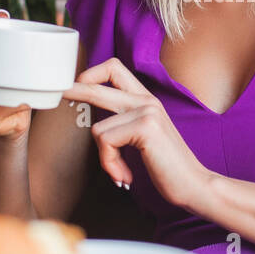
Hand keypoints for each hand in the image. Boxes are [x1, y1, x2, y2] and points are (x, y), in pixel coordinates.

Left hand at [63, 58, 213, 210]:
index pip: (115, 68)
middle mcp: (147, 100)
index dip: (92, 73)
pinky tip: (125, 176)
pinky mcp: (146, 127)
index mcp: (147, 100)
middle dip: (74, 90)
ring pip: (99, 128)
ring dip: (105, 157)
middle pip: (100, 84)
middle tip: (60, 94)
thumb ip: (125, 122)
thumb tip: (97, 122)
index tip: (78, 84)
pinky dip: (110, 164)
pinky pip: (107, 142)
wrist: (195, 185)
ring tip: (120, 171)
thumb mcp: (144, 137)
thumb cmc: (168, 167)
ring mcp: (147, 111)